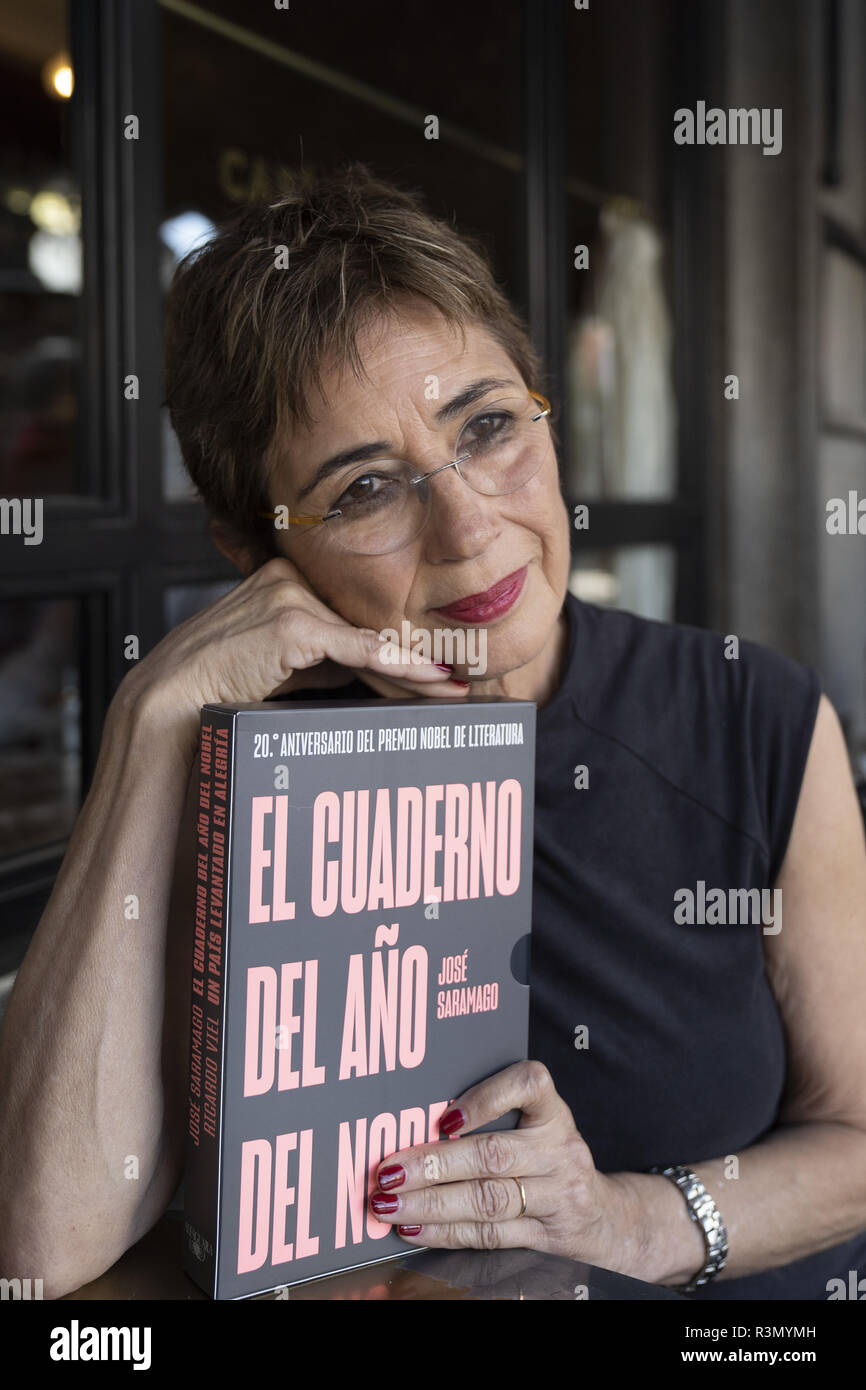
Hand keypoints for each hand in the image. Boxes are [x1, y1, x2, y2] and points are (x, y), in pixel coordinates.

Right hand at [111, 555, 467, 756]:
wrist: (175, 697)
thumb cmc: (224, 682)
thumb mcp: (284, 662)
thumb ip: (324, 657)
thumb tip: (372, 666)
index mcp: (287, 575)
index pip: (357, 614)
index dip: (402, 642)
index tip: (440, 666)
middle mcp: (290, 575)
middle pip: (369, 623)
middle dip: (417, 656)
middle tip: (461, 680)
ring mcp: (290, 595)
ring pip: (369, 638)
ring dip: (413, 670)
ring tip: (453, 689)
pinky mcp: (291, 623)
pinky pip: (356, 650)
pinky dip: (393, 666)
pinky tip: (427, 679)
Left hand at [368, 1060, 642, 1275]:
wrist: (604, 1216)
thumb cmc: (552, 1159)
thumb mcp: (539, 1126)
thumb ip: (495, 1116)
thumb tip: (419, 1120)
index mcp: (553, 1112)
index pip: (529, 1085)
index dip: (487, 1097)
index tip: (446, 1115)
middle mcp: (559, 1150)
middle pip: (492, 1155)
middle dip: (432, 1164)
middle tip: (388, 1173)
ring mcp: (556, 1195)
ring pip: (487, 1200)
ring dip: (430, 1203)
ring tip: (390, 1205)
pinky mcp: (546, 1235)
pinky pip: (489, 1234)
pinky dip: (446, 1232)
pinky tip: (415, 1228)